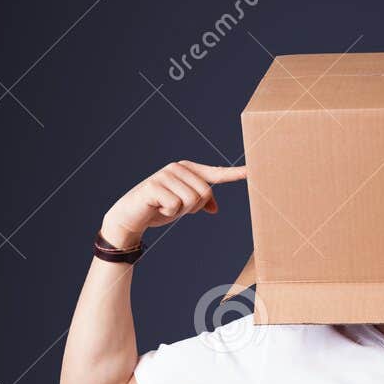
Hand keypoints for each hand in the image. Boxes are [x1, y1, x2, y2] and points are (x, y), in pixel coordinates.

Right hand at [100, 160, 247, 247]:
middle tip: (173, 206)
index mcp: (188, 170)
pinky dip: (167, 213)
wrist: (131, 215)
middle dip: (192, 208)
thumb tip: (215, 209)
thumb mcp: (183, 206)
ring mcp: (166, 175)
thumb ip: (200, 203)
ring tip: (164, 205)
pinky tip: (156, 207)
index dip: (234, 174)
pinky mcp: (155, 185)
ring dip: (179, 211)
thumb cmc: (159, 207)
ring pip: (192, 201)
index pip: (215, 173)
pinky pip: (176, 206)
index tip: (251, 171)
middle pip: (205, 193)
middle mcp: (177, 168)